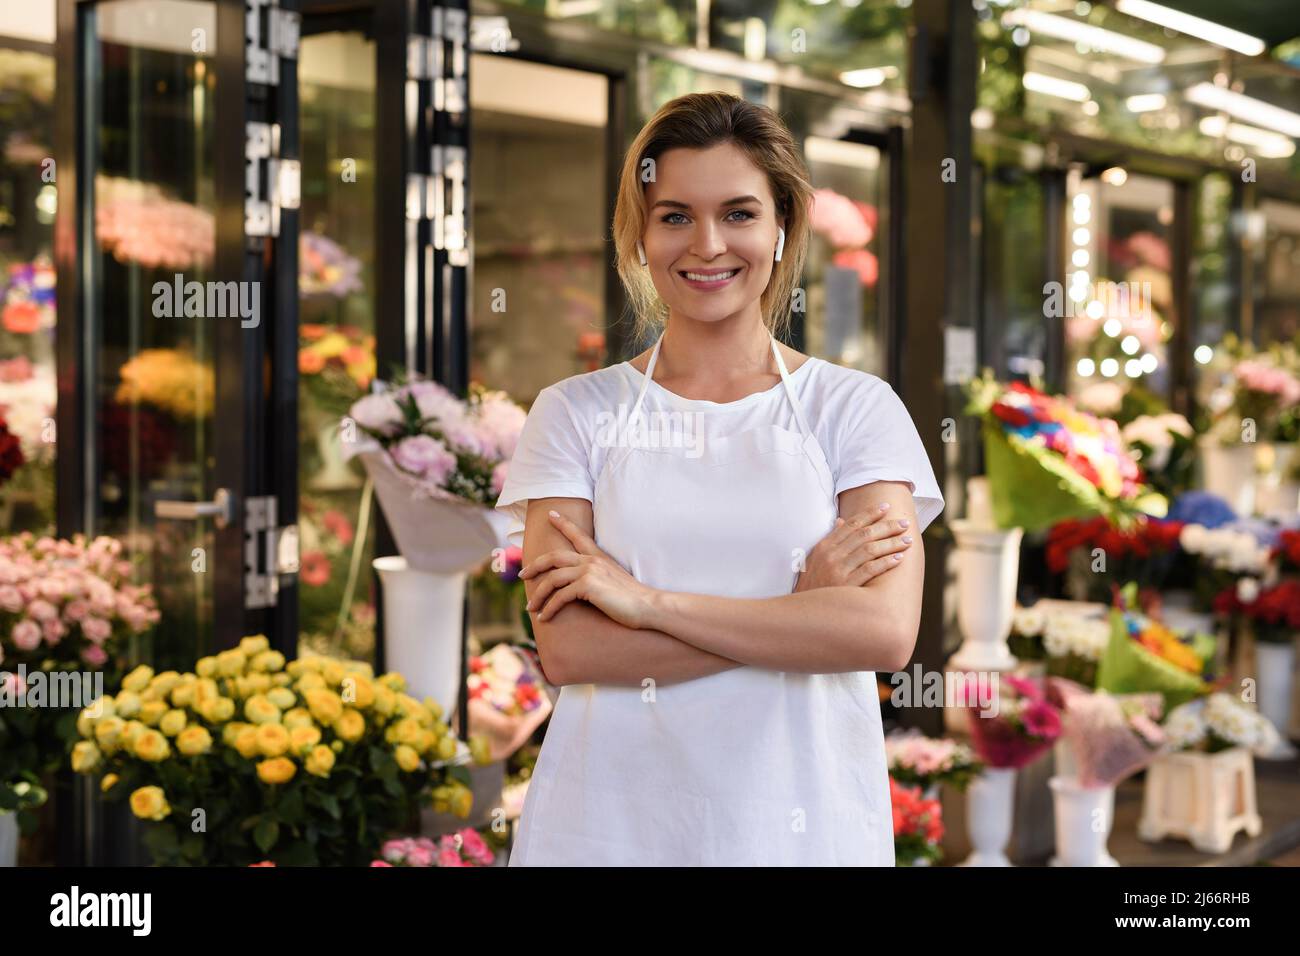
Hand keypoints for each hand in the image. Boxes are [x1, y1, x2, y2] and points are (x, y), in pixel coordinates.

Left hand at [520, 510, 661, 629]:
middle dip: (535, 566)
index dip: (563, 524)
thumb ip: (597, 578)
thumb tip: (581, 586)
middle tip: (522, 575)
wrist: (648, 605)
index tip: (551, 515)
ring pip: (552, 579)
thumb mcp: (613, 581)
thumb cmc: (633, 598)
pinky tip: (545, 617)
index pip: (578, 535)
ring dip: (538, 595)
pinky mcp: (587, 586)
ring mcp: (589, 571)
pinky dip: (549, 608)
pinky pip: (560, 596)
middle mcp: (591, 560)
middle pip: (554, 557)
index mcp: (598, 557)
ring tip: (531, 608)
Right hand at [793, 503, 912, 591]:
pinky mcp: (847, 585)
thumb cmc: (813, 584)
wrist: (804, 610)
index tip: (886, 507)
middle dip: (887, 527)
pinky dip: (886, 562)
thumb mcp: (816, 558)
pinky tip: (899, 558)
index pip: (851, 524)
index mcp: (825, 546)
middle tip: (904, 523)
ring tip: (907, 540)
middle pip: (864, 534)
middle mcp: (832, 555)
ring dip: (892, 543)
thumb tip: (841, 521)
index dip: (870, 514)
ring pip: (870, 550)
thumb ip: (831, 540)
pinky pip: (870, 570)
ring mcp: (839, 570)